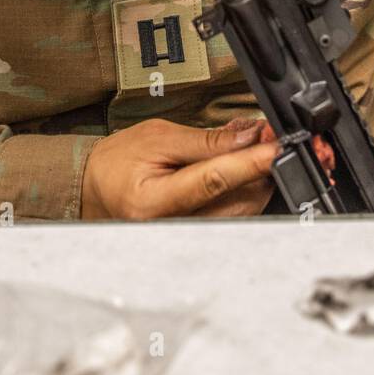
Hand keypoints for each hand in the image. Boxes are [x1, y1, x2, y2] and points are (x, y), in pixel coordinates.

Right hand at [82, 116, 277, 219]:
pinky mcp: (202, 238)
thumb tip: (248, 138)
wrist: (98, 187)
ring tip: (243, 148)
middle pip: (239, 201)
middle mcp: (174, 230)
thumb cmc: (119, 162)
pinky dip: (245, 189)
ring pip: (245, 210)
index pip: (214, 182)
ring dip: (254, 177)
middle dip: (257, 165)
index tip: (275, 146)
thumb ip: (206, 141)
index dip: (250, 162)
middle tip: (261, 135)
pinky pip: (236, 216)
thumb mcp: (159, 137)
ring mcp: (190, 239)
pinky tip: (237, 169)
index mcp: (154, 203)